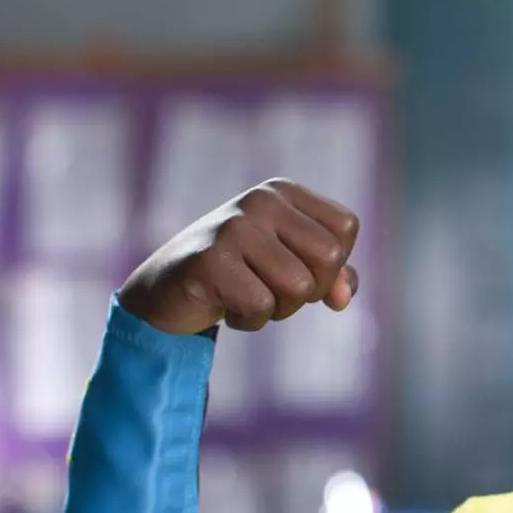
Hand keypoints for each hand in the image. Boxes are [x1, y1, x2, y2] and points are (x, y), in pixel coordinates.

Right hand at [118, 179, 360, 335]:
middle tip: (272, 290)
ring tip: (247, 296)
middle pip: (329, 258)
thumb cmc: (239, 275)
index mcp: (283, 192)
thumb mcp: (291, 266)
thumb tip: (344, 298)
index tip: (296, 270)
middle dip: (309, 291)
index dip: (331, 263)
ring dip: (278, 309)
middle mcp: (261, 200)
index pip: (345, 227)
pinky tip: (225, 306)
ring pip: (299, 286)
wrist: (166, 289)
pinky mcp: (210, 259)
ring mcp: (233, 227)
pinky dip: (250, 320)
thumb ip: (331, 276)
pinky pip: (261, 305)